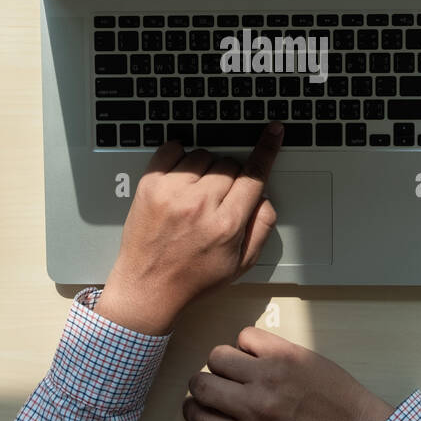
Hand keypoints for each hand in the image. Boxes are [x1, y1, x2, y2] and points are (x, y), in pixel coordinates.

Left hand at [94, 123, 283, 334]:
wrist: (147, 288)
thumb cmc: (194, 278)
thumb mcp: (241, 264)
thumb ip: (261, 228)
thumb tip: (265, 197)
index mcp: (227, 224)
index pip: (254, 175)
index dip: (267, 150)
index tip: (273, 132)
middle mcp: (201, 205)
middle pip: (230, 164)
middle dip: (230, 177)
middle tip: (218, 199)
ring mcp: (172, 193)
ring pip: (204, 155)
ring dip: (205, 168)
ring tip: (195, 193)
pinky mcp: (150, 186)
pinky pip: (172, 150)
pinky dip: (179, 156)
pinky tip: (180, 177)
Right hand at [183, 326, 393, 420]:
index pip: (197, 418)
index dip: (193, 409)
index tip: (198, 404)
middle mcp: (255, 408)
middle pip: (200, 383)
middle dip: (202, 385)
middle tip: (216, 385)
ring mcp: (270, 377)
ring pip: (218, 356)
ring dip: (224, 363)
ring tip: (241, 370)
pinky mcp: (286, 354)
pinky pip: (246, 336)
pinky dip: (248, 345)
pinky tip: (260, 357)